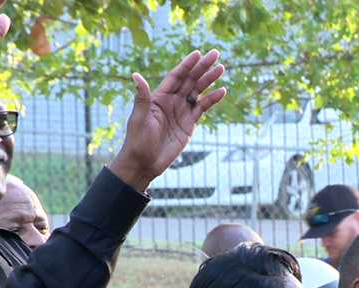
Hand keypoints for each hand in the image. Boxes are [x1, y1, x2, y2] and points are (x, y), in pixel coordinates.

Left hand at [109, 49, 227, 191]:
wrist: (144, 162)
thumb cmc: (137, 140)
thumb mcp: (140, 117)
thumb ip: (142, 96)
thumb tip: (136, 75)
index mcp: (159, 97)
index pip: (176, 76)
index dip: (187, 65)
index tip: (198, 54)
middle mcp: (171, 101)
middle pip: (190, 80)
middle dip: (203, 67)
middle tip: (216, 54)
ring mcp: (181, 112)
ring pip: (198, 92)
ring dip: (210, 80)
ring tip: (222, 68)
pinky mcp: (189, 125)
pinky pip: (203, 108)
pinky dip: (212, 99)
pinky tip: (222, 91)